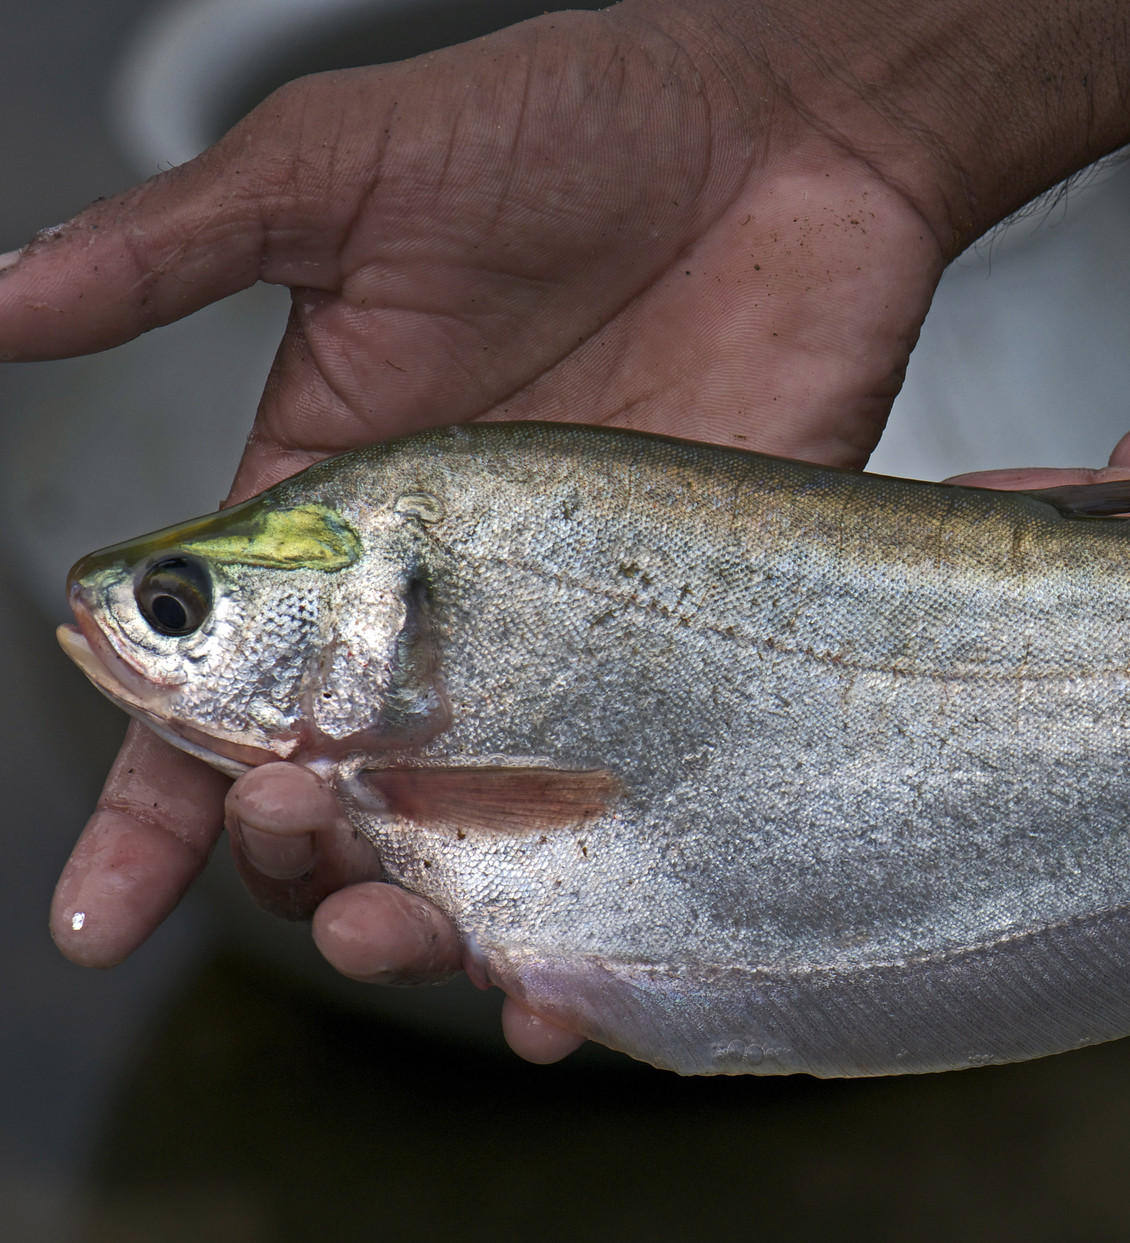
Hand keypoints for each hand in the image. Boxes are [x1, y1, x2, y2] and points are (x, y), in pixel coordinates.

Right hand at [8, 0, 1129, 1059]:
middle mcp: (454, 603)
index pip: (222, 695)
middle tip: (308, 869)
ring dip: (435, 920)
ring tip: (415, 946)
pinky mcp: (710, 644)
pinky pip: (657, 810)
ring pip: (489, 835)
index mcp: (340, 514)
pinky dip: (621, 916)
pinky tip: (585, 987)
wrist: (786, 128)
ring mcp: (584, 635)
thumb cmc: (569, 125)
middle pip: (342, 794)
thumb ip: (176, 253)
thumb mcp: (347, 173)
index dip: (150, 811)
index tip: (99, 919)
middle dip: (294, 869)